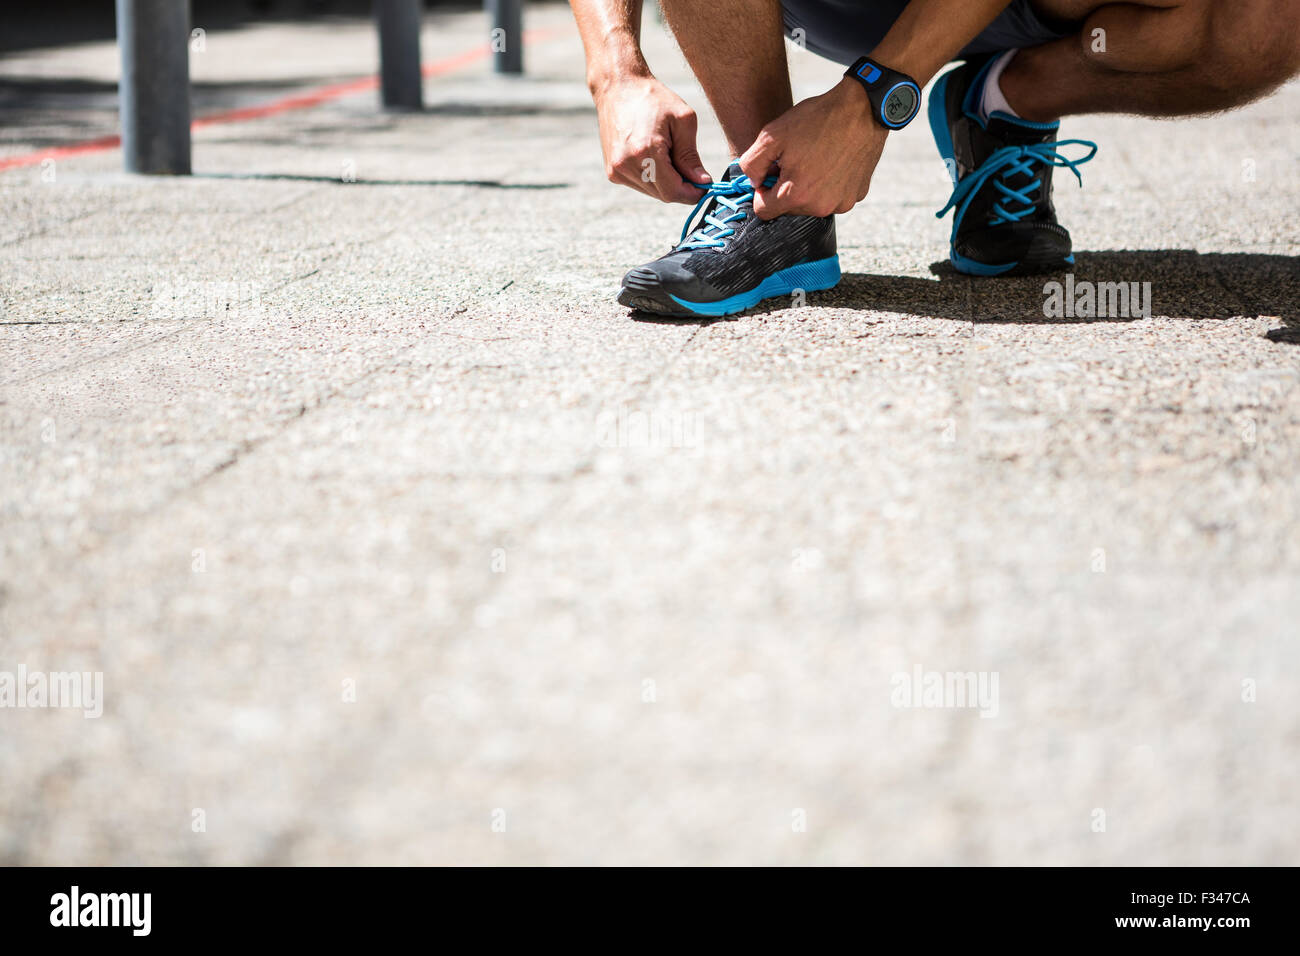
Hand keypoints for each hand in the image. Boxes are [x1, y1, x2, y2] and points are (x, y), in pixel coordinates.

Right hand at [592, 75, 710, 203]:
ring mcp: (617, 171)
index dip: (693, 193)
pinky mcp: (613, 172)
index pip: (673, 191)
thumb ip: (691, 156)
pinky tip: (654, 157)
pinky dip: (654, 178)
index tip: (705, 185)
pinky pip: (642, 186)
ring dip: (668, 183)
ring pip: (654, 193)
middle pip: (664, 195)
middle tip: (691, 168)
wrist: (619, 88)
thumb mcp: (683, 120)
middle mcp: (626, 165)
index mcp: (645, 151)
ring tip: (669, 155)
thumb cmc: (654, 99)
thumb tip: (702, 182)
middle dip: (682, 187)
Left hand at [738, 78, 887, 219]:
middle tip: (794, 160)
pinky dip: (829, 184)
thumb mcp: (772, 134)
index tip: (770, 172)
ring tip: (815, 158)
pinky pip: (833, 197)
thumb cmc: (816, 119)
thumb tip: (753, 182)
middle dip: (785, 188)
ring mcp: (841, 203)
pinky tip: (833, 161)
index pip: (764, 211)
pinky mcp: (857, 195)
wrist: (863, 108)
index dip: (761, 191)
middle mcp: (820, 207)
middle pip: (788, 208)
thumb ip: (751, 164)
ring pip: (811, 204)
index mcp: (796, 195)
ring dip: (807, 187)